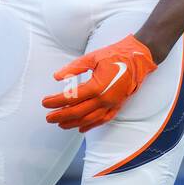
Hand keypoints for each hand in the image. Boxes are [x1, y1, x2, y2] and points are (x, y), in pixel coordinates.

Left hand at [42, 34, 157, 132]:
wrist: (138, 59)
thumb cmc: (115, 56)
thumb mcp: (92, 58)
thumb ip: (73, 68)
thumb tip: (56, 77)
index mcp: (97, 87)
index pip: (71, 98)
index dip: (55, 101)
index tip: (44, 102)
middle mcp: (104, 100)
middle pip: (77, 113)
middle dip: (60, 116)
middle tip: (48, 117)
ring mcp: (111, 105)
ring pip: (89, 120)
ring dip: (72, 123)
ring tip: (60, 124)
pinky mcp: (117, 107)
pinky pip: (102, 120)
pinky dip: (90, 126)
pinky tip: (81, 128)